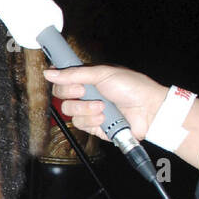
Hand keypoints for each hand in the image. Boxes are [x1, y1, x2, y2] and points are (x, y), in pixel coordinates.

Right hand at [43, 64, 167, 141]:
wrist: (148, 109)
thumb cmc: (132, 87)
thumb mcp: (103, 74)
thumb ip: (74, 73)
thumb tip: (50, 73)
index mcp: (88, 78)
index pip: (63, 78)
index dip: (60, 79)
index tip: (64, 79)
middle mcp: (86, 93)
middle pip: (61, 95)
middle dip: (71, 93)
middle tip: (84, 90)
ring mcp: (89, 110)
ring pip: (69, 110)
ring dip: (85, 108)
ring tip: (101, 106)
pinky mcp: (93, 126)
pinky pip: (80, 124)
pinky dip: (91, 120)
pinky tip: (104, 117)